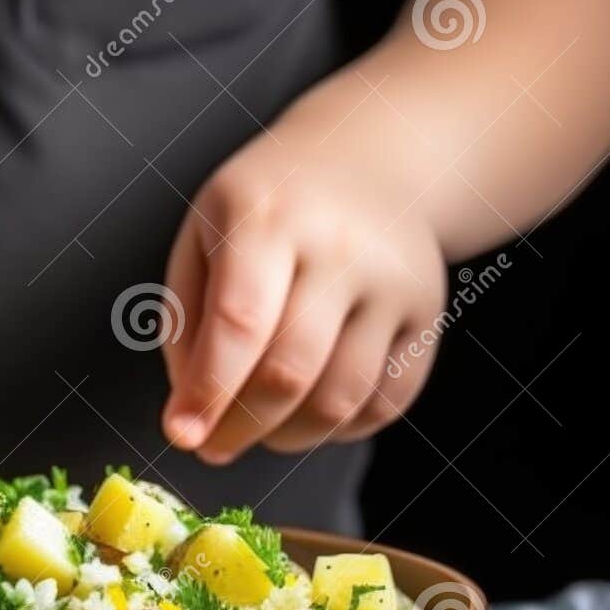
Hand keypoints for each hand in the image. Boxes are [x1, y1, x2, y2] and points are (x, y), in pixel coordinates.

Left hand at [160, 126, 446, 460]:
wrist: (365, 163)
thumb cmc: (266, 212)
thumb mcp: (204, 239)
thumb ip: (186, 324)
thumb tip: (191, 413)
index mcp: (267, 218)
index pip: (239, 322)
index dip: (208, 391)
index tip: (182, 435)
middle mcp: (339, 247)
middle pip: (290, 372)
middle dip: (241, 428)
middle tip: (213, 446)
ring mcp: (393, 282)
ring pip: (339, 400)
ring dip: (288, 437)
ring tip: (259, 428)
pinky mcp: (427, 314)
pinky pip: (384, 403)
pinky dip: (339, 429)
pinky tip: (309, 411)